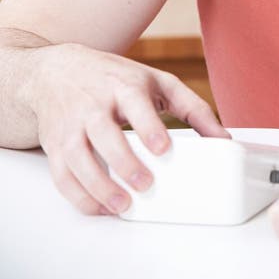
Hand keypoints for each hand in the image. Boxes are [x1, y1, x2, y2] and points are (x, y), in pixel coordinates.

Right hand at [24, 42, 227, 215]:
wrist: (57, 71)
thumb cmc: (115, 78)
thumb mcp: (157, 82)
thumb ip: (192, 108)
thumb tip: (223, 139)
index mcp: (123, 85)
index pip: (134, 103)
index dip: (147, 126)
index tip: (162, 147)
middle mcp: (94, 103)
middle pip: (104, 133)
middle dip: (123, 162)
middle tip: (145, 183)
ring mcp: (71, 124)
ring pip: (78, 158)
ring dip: (99, 186)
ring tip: (123, 204)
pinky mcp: (55, 144)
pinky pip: (62, 175)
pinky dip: (79, 196)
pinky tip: (100, 206)